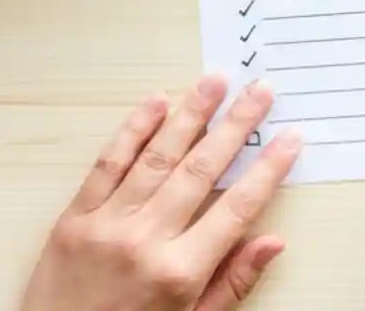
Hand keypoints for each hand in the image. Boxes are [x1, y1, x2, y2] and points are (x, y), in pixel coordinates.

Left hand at [21, 76, 300, 310]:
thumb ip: (232, 283)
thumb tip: (273, 242)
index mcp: (179, 272)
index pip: (237, 208)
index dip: (268, 170)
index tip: (290, 139)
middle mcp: (144, 240)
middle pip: (201, 170)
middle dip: (236, 126)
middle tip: (260, 90)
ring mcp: (106, 224)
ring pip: (157, 157)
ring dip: (190, 114)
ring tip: (215, 80)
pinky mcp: (74, 218)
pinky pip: (107, 164)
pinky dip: (132, 130)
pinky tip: (155, 102)